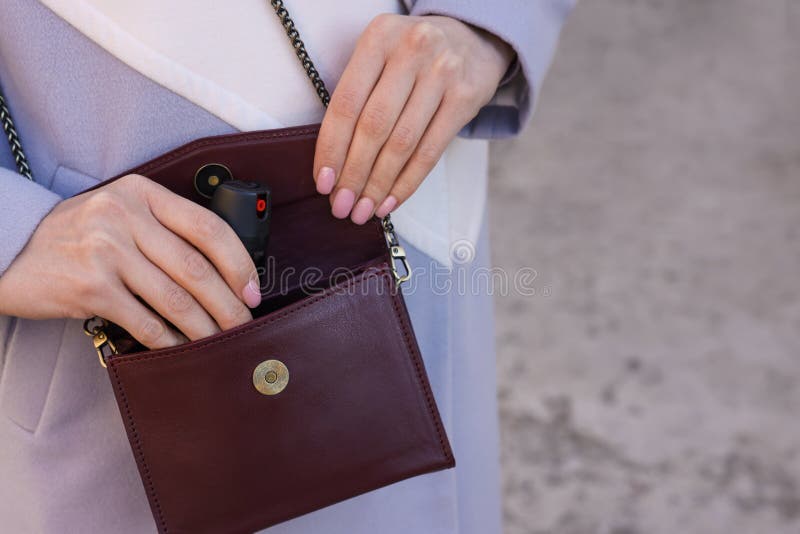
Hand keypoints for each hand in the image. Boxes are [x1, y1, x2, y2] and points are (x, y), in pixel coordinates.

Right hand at [0, 175, 260, 348]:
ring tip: (221, 342)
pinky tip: (182, 349)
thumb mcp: (120, 213)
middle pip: (197, 268)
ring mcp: (106, 252)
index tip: (253, 291)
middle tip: (245, 326)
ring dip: (206, 328)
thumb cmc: (76, 235)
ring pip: (176, 299)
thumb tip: (223, 271)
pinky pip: (145, 323)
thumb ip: (164, 228)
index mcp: (141, 193)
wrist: (8, 248)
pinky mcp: (90, 288)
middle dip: (229, 304)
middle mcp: (125, 216)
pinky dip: (170, 342)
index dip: (239, 263)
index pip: (208, 227)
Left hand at [313, 14, 514, 223]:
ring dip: (379, 184)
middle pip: (374, 126)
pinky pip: (431, 151)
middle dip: (354, 174)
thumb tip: (332, 164)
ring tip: (364, 210)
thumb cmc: (411, 58)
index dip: (331, 148)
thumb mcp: (380, 56)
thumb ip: (358, 96)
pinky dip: (408, 182)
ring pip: (402, 143)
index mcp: (378, 37)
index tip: (323, 183)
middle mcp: (411, 50)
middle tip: (342, 206)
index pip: (346, 103)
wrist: (471, 38)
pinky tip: (391, 201)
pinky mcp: (465, 97)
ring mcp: (442, 72)